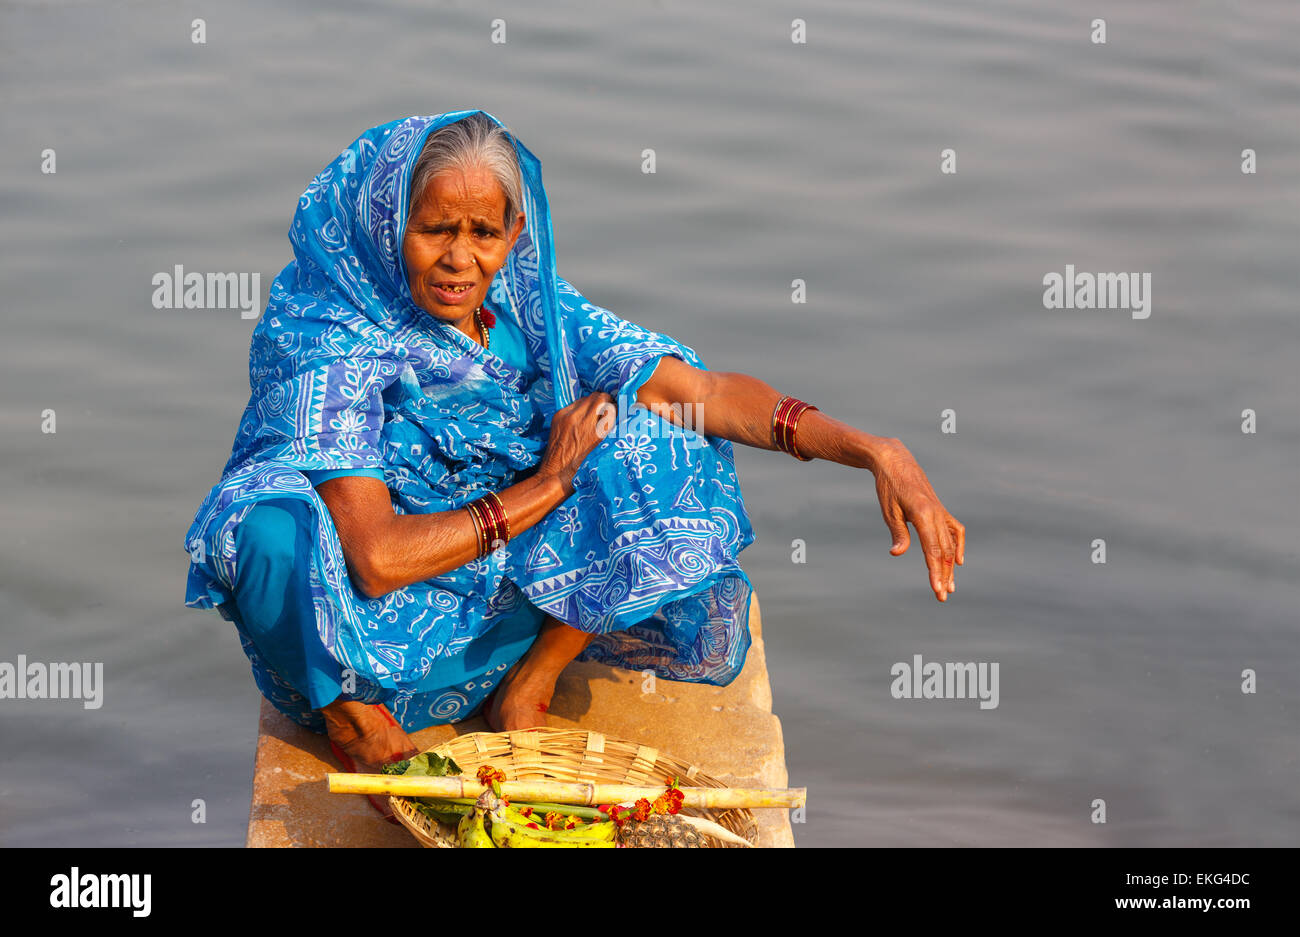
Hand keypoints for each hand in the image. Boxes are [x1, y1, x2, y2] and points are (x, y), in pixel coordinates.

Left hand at [537, 392, 616, 494]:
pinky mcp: (558, 417)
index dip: (613, 406)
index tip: (614, 412)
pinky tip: (580, 421)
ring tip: (592, 417)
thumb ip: (610, 430)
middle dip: (603, 402)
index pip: (609, 404)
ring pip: (585, 398)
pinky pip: (573, 404)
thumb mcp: (603, 451)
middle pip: (597, 397)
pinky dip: (579, 409)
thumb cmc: (584, 468)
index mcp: (596, 430)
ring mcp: (567, 417)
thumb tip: (615, 414)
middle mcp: (582, 420)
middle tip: (604, 412)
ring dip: (591, 404)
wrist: (556, 476)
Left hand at [871, 439, 964, 601]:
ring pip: (950, 543)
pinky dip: (958, 545)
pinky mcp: (939, 509)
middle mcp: (936, 513)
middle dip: (944, 575)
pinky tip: (958, 561)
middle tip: (943, 596)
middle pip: (944, 550)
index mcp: (923, 514)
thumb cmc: (888, 486)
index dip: (935, 572)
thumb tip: (897, 554)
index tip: (937, 590)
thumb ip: (898, 533)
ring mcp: (940, 511)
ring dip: (950, 566)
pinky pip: (954, 529)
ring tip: (950, 586)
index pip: (933, 550)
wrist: (895, 461)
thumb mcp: (889, 510)